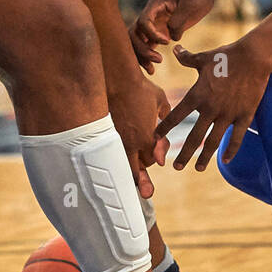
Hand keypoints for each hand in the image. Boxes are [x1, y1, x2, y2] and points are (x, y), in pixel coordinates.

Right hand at [108, 71, 169, 198]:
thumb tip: (164, 125)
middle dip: (142, 181)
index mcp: (146, 137)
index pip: (154, 158)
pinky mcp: (106, 133)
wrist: (117, 79)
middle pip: (137, 171)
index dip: (158, 156)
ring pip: (122, 163)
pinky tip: (114, 162)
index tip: (159, 156)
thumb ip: (165, 117)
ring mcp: (116, 139)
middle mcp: (131, 143)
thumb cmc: (141, 88)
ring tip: (130, 183)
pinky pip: (111, 151)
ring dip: (128, 172)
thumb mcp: (160, 102)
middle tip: (147, 193)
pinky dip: (115, 157)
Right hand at [132, 0, 216, 71]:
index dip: (152, 34)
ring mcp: (153, 24)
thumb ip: (179, 20)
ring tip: (152, 69)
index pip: (143, 21)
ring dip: (141, 56)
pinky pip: (147, 46)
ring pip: (137, 42)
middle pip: (134, 33)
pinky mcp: (159, 33)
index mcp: (155, 5)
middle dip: (142, 48)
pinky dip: (146, 58)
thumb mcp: (191, 4)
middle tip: (158, 60)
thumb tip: (171, 37)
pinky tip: (152, 70)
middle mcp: (150, 15)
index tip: (167, 41)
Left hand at [155, 35, 271, 171]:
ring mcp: (228, 114)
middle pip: (194, 136)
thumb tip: (175, 49)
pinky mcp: (244, 115)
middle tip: (176, 167)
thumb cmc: (226, 56)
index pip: (177, 115)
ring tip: (197, 168)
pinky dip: (231, 150)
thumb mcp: (203, 57)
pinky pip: (237, 137)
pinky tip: (225, 160)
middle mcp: (211, 108)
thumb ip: (187, 58)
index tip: (155, 138)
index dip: (164, 128)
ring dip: (204, 157)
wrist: (253, 57)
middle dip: (184, 153)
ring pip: (213, 141)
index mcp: (198, 95)